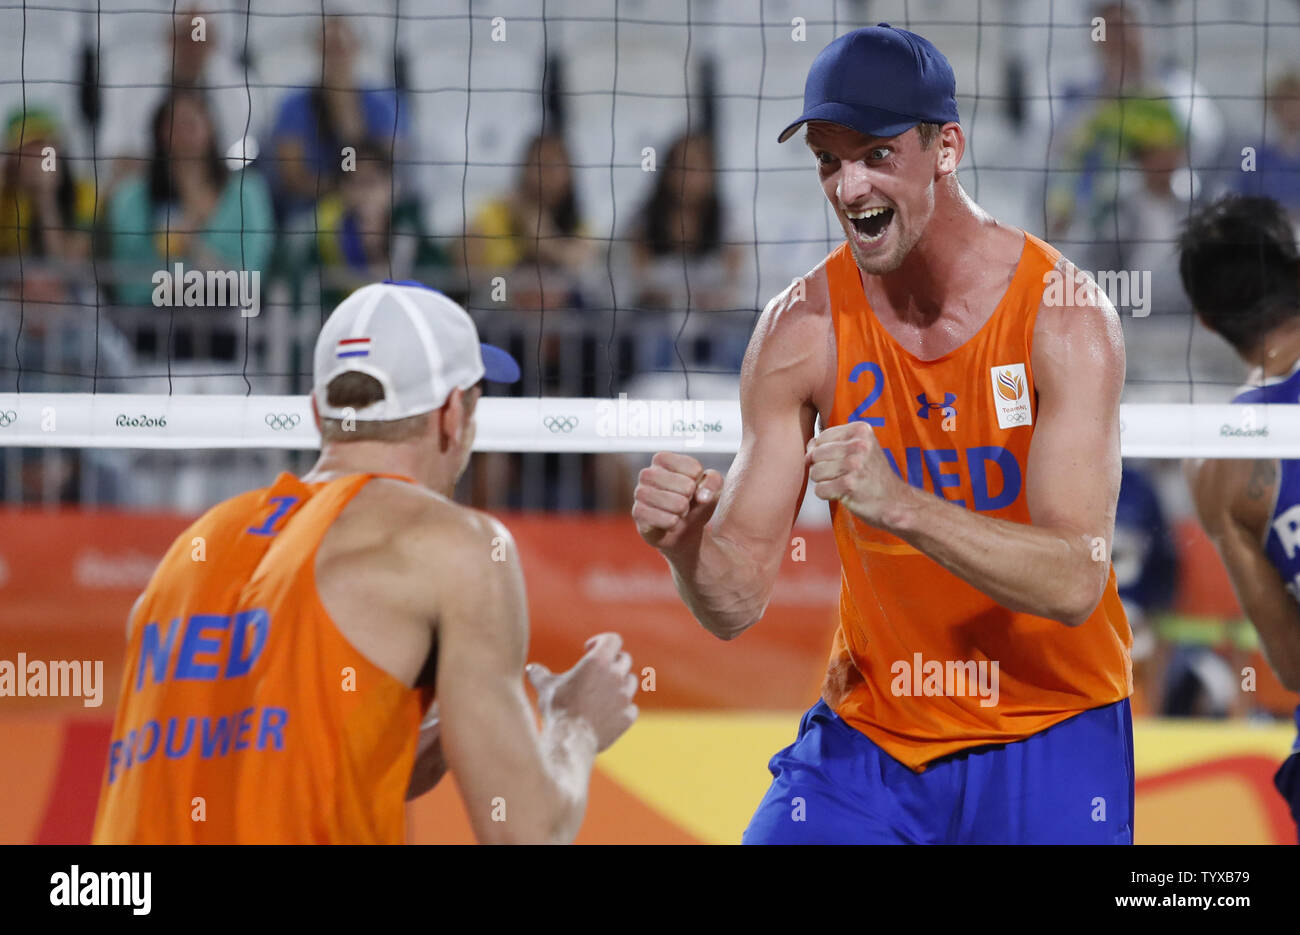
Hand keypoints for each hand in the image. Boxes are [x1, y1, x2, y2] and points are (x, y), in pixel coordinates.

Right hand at [526, 633, 636, 752]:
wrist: (570, 739)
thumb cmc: (558, 708)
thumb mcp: (545, 687)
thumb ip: (539, 674)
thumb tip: (530, 669)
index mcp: (598, 661)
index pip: (613, 640)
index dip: (602, 641)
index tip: (589, 649)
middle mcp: (616, 676)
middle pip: (624, 659)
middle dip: (612, 662)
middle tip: (598, 672)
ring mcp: (625, 697)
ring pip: (630, 682)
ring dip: (620, 684)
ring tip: (602, 692)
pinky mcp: (628, 717)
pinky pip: (631, 708)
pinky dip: (622, 709)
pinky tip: (607, 714)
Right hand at [632, 452, 723, 552]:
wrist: (686, 531)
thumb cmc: (696, 503)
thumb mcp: (711, 489)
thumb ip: (713, 482)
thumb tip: (702, 496)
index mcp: (664, 460)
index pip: (692, 467)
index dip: (700, 481)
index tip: (695, 486)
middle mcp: (648, 473)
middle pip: (679, 483)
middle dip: (690, 496)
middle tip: (688, 502)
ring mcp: (640, 493)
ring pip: (663, 498)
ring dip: (680, 509)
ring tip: (682, 512)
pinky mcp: (638, 513)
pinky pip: (653, 516)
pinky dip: (669, 521)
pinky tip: (674, 522)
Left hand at [806, 421, 905, 524]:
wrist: (895, 502)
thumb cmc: (872, 476)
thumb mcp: (859, 449)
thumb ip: (832, 443)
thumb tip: (807, 450)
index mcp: (861, 430)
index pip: (821, 437)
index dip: (824, 452)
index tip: (841, 462)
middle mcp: (859, 444)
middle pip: (815, 454)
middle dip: (822, 468)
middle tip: (842, 475)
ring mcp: (854, 465)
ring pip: (815, 472)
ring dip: (824, 482)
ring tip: (843, 484)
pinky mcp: (849, 485)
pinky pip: (819, 490)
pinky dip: (827, 495)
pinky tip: (844, 494)